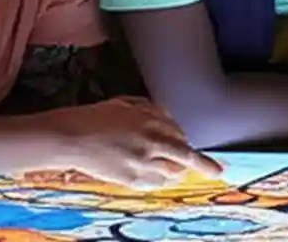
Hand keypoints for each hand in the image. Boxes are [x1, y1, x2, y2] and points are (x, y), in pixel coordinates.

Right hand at [54, 97, 222, 188]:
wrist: (71, 137)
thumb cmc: (94, 117)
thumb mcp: (125, 104)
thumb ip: (149, 109)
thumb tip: (166, 116)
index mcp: (150, 119)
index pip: (179, 133)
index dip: (187, 140)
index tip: (193, 145)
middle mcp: (151, 140)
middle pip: (186, 155)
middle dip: (204, 164)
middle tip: (216, 171)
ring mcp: (142, 161)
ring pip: (173, 172)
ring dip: (180, 172)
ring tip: (182, 173)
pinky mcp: (132, 178)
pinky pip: (156, 183)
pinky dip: (162, 181)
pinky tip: (161, 178)